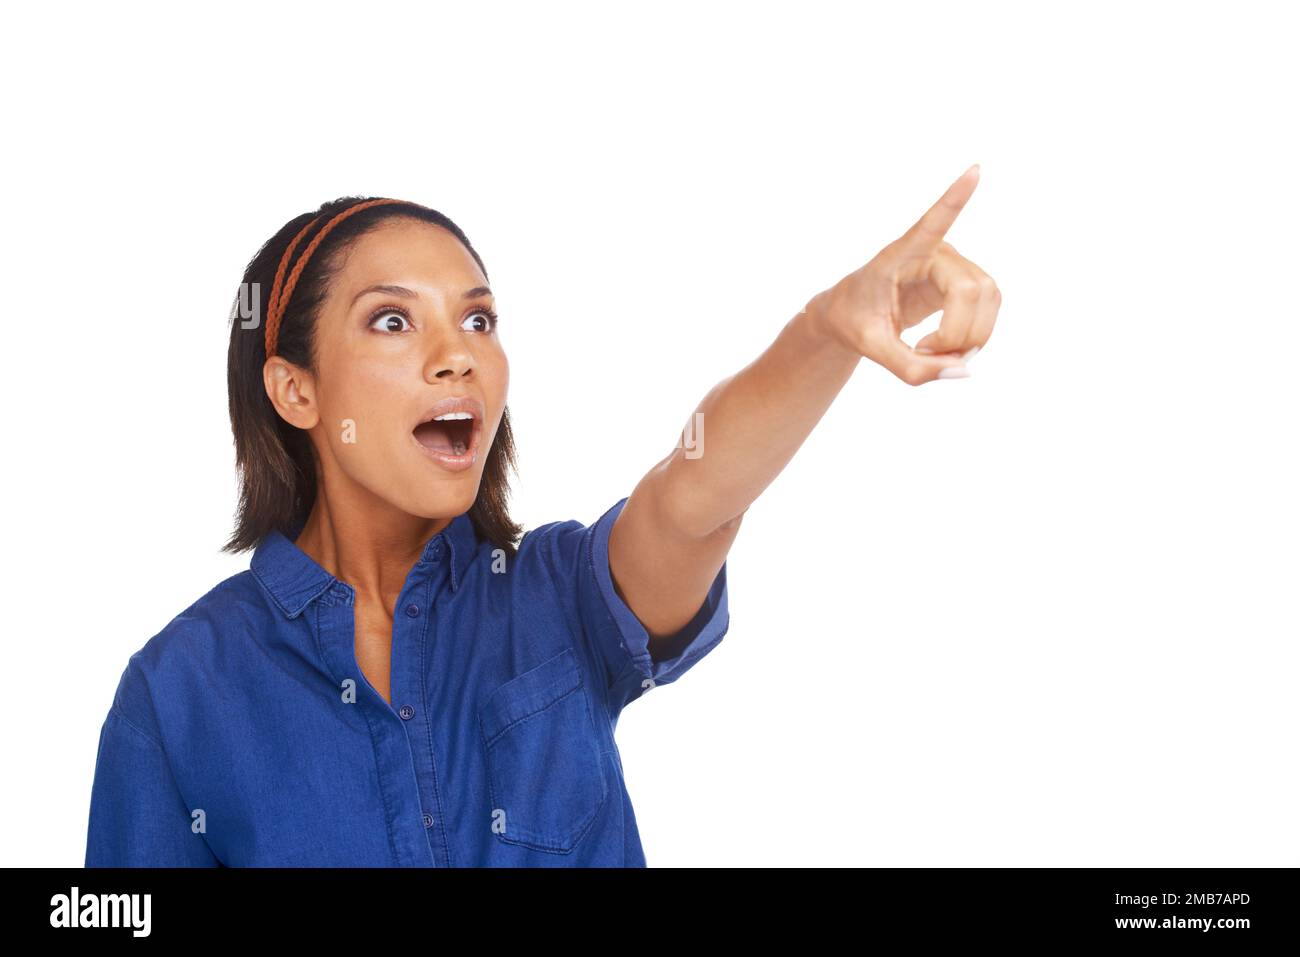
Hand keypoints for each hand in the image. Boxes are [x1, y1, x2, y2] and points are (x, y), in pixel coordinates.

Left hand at [804, 164, 1000, 384]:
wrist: (851, 315)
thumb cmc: (853, 321)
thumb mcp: (870, 348)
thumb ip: (909, 367)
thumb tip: (962, 372)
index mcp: (897, 257)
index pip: (928, 225)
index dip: (953, 200)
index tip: (974, 170)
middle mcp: (933, 252)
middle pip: (971, 289)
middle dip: (958, 334)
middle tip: (926, 356)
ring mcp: (954, 265)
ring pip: (989, 298)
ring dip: (970, 338)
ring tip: (933, 354)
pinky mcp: (965, 282)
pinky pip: (989, 309)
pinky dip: (974, 338)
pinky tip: (946, 350)